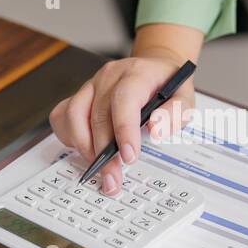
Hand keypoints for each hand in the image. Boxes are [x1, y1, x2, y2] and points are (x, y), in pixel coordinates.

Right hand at [48, 25, 201, 195]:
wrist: (153, 69)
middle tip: (113, 179)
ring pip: (73, 116)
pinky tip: (85, 150)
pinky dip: (69, 136)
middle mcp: (109, 76)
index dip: (124, 130)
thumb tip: (156, 130)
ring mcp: (90, 85)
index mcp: (136, 73)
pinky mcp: (79, 96)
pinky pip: (62, 116)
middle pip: (97, 115)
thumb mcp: (185, 97)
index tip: (129, 157)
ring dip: (84, 148)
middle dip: (104, 153)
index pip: (124, 99)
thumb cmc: (166, 86)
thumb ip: (176, 113)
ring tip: (100, 168)